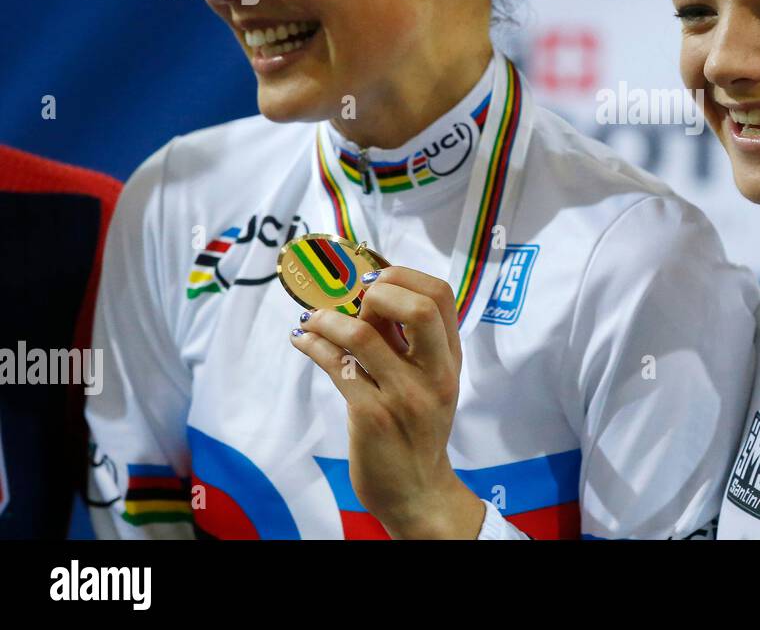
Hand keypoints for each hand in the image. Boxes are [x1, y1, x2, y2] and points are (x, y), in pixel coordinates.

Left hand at [290, 266, 484, 537]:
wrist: (418, 490)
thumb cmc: (418, 430)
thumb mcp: (429, 382)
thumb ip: (409, 343)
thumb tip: (370, 297)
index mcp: (450, 358)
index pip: (441, 295)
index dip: (404, 276)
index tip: (374, 280)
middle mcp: (435, 373)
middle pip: (418, 307)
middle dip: (377, 291)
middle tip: (353, 302)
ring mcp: (405, 395)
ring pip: (364, 335)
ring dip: (328, 320)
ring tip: (312, 320)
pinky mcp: (373, 416)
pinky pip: (338, 367)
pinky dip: (313, 346)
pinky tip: (302, 341)